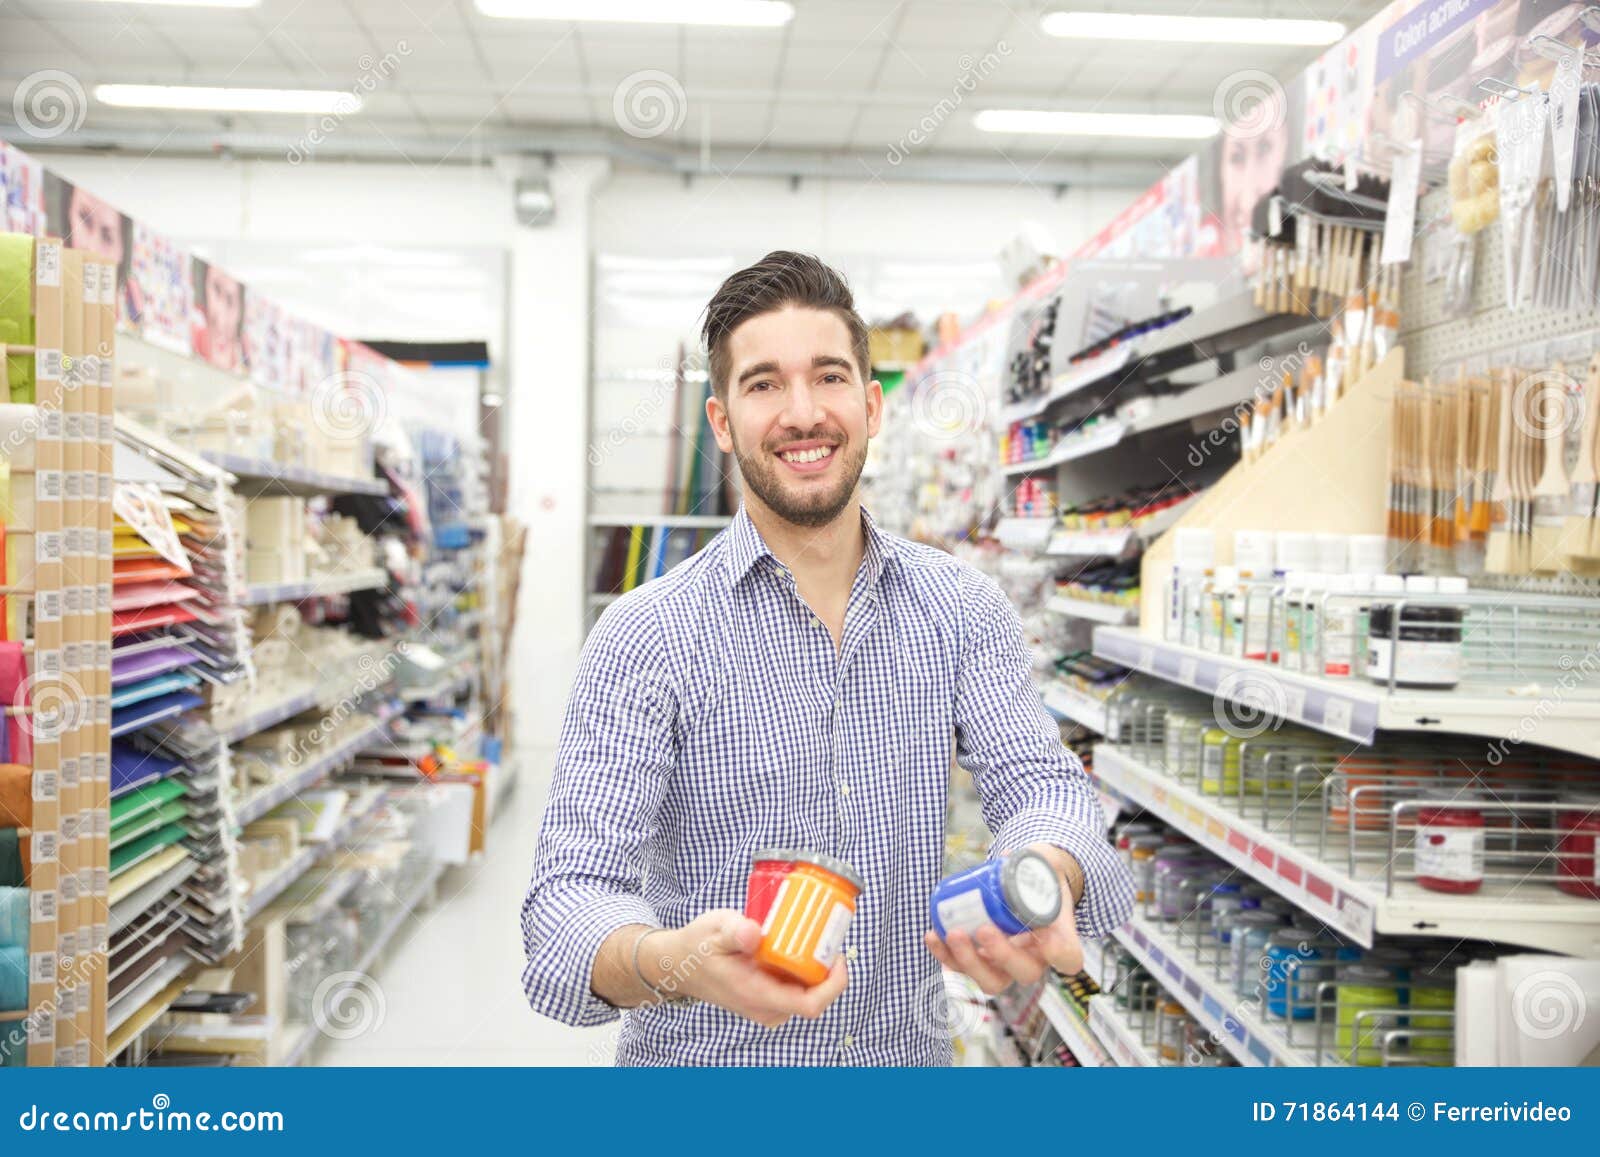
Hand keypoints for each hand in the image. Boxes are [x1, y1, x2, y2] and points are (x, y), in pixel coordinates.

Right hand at [652, 909, 847, 1028]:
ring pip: (805, 995)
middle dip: (828, 970)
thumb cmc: (697, 946)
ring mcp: (765, 1006)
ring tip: (814, 938)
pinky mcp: (765, 999)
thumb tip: (755, 933)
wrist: (678, 965)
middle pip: (814, 999)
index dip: (833, 984)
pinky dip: (801, 971)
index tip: (836, 955)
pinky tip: (798, 948)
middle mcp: (764, 1007)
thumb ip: (735, 931)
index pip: (810, 1005)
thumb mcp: (714, 929)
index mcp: (756, 994)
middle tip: (827, 936)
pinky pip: (794, 990)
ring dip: (815, 970)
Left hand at [923, 845, 1085, 995]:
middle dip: (1001, 954)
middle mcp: (1035, 959)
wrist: (1022, 887)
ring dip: (968, 961)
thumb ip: (1035, 860)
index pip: (1068, 957)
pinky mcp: (981, 964)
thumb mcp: (1043, 864)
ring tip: (953, 933)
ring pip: (992, 981)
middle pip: (1024, 972)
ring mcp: (1006, 967)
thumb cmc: (1036, 878)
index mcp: (1059, 938)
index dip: (1059, 954)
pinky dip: (946, 955)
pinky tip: (933, 935)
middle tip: (984, 929)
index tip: (1047, 940)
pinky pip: (963, 970)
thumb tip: (1007, 855)